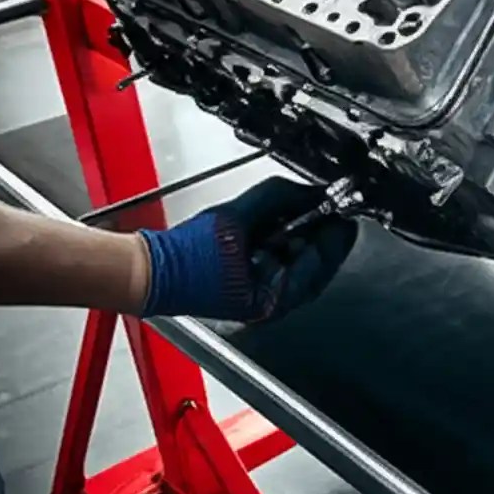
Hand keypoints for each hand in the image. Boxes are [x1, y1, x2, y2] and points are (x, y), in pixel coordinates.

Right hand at [137, 176, 357, 321]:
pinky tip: (279, 225)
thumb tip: (308, 190)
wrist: (149, 272)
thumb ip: (277, 199)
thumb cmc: (183, 258)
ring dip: (301, 235)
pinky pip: (279, 262)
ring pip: (298, 262)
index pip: (320, 264)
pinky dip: (283, 242)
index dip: (335, 235)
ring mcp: (262, 297)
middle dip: (319, 233)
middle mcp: (272, 303)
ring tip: (301, 213)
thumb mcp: (236, 218)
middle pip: (313, 264)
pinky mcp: (251, 287)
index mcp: (272, 299)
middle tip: (327, 207)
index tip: (343, 212)